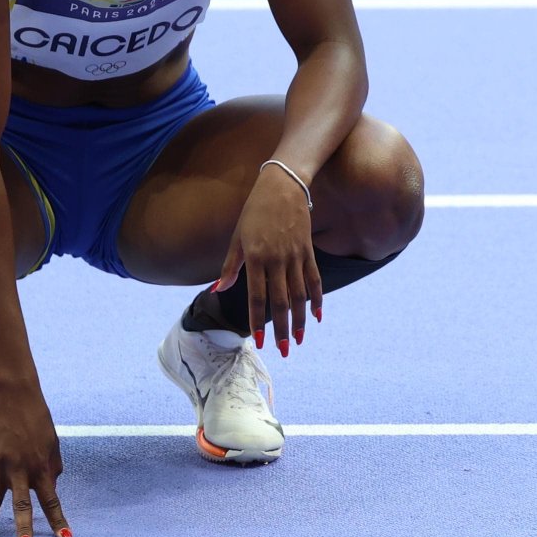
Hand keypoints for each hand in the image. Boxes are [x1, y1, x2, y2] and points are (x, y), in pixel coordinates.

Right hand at [0, 382, 69, 536]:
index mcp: (42, 467)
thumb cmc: (38, 418)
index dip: (58, 520)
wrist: (14, 394)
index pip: (52, 500)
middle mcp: (21, 469)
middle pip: (22, 505)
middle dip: (24, 527)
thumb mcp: (53, 443)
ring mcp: (0, 465)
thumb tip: (52, 485)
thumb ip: (53, 467)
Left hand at [214, 168, 322, 356]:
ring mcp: (295, 256)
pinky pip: (315, 280)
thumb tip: (218, 289)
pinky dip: (317, 299)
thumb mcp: (237, 236)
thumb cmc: (254, 210)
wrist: (283, 185)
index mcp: (256, 258)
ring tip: (298, 340)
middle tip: (283, 351)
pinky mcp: (308, 250)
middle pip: (280, 302)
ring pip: (299, 295)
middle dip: (281, 329)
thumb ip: (230, 266)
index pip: (257, 297)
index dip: (258, 322)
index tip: (258, 342)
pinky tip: (317, 317)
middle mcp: (277, 260)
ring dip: (299, 320)